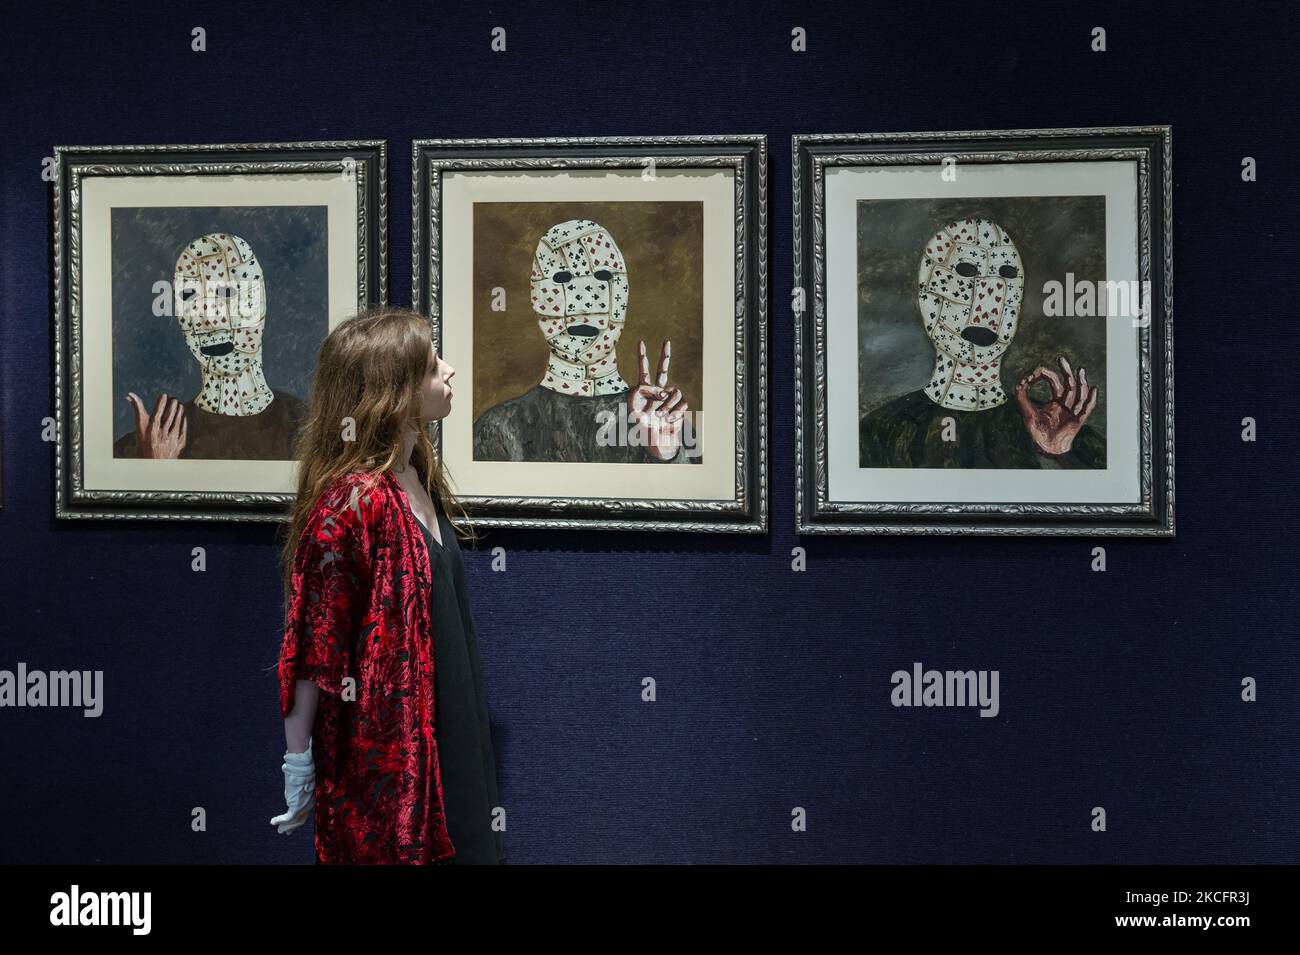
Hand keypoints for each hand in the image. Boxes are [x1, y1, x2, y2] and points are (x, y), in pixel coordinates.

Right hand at [125, 392, 186, 458]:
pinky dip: (183, 420)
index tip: (163, 395)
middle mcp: (161, 434)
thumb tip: (130, 395)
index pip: (157, 414)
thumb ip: (137, 409)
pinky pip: (183, 428)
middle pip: (169, 416)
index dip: (161, 403)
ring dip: (179, 411)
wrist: (156, 460)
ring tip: (179, 404)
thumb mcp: (140, 426)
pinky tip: (183, 414)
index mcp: (151, 430)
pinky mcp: (180, 442)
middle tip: (174, 398)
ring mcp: (172, 439)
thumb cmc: (146, 439)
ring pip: (177, 421)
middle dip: (172, 405)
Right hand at [270, 741, 314, 834]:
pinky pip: (288, 817)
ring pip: (294, 821)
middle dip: (292, 827)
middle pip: (301, 820)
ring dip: (285, 826)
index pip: (305, 813)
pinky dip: (280, 820)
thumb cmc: (301, 771)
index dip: (298, 821)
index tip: (290, 825)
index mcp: (312, 799)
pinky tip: (273, 822)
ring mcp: (304, 806)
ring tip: (279, 830)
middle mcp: (310, 804)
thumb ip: (297, 788)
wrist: (302, 768)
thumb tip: (292, 782)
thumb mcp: (299, 782)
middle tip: (284, 832)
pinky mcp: (297, 807)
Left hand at [626, 339, 687, 460]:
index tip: (640, 342)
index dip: (642, 357)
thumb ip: (642, 395)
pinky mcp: (679, 406)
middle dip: (664, 355)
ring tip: (661, 416)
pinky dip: (675, 412)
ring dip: (668, 405)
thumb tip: (661, 390)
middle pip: (662, 370)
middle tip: (666, 341)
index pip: (643, 371)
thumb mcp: (634, 411)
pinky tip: (669, 419)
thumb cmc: (643, 428)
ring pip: (674, 392)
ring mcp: (668, 398)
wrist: (657, 441)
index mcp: (644, 391)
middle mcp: (657, 391)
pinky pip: (681, 403)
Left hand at [1014, 356, 1097, 456]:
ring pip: (1079, 394)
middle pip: (1069, 384)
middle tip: (1061, 358)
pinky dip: (1090, 400)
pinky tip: (1093, 389)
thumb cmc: (1037, 431)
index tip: (1036, 371)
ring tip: (1080, 369)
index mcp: (1056, 401)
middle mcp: (1066, 404)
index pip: (1055, 383)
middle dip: (1066, 371)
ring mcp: (1072, 412)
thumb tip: (1021, 381)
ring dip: (1080, 382)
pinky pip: (1086, 409)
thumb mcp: (1026, 411)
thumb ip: (1021, 397)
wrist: (1045, 447)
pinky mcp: (1077, 421)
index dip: (1046, 375)